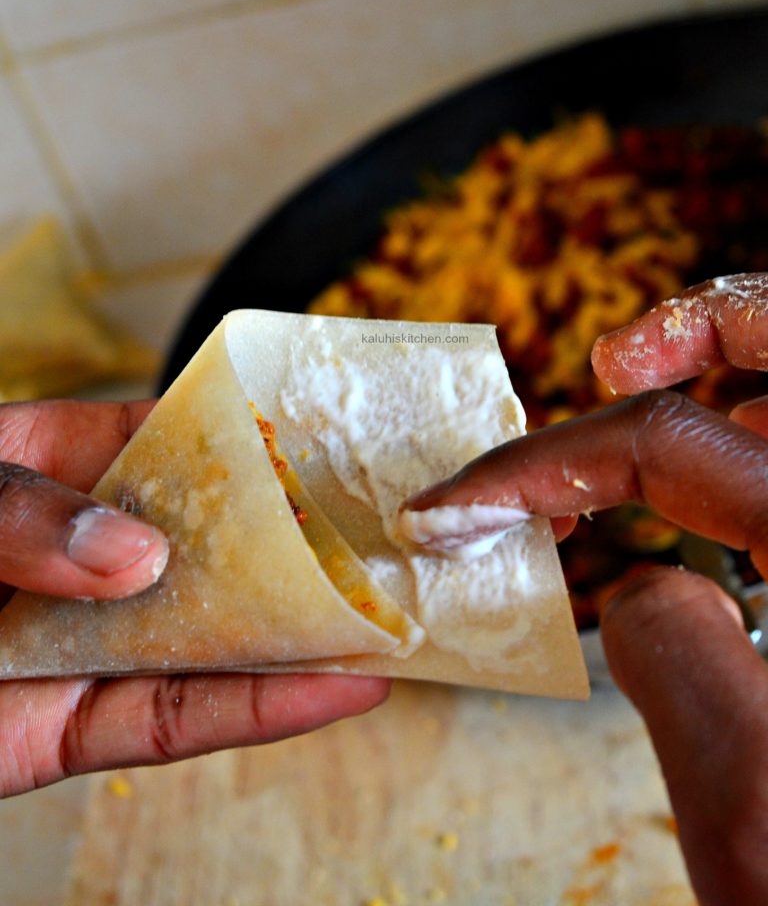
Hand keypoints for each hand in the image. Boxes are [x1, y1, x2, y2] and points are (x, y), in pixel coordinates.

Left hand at [0, 400, 387, 797]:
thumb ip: (27, 512)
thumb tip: (138, 554)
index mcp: (50, 470)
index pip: (163, 443)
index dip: (242, 439)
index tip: (326, 438)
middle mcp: (79, 559)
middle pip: (204, 547)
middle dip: (290, 544)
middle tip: (384, 539)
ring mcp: (77, 644)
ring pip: (206, 641)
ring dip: (296, 637)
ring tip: (385, 621)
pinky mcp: (64, 731)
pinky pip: (166, 722)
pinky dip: (249, 713)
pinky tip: (326, 691)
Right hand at [403, 274, 767, 905]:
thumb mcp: (751, 801)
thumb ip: (673, 657)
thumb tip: (638, 591)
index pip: (670, 445)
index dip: (536, 466)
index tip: (450, 508)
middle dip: (695, 326)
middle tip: (610, 362)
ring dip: (732, 370)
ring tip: (652, 403)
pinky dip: (756, 441)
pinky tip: (715, 494)